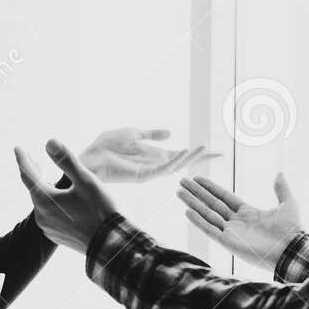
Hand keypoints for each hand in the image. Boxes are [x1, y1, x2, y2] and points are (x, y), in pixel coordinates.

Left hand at [14, 139, 118, 253]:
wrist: (110, 245)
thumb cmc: (101, 211)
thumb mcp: (86, 181)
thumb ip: (66, 160)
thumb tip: (49, 142)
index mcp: (45, 201)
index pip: (28, 175)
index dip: (23, 159)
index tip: (18, 148)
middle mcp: (42, 216)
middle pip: (33, 189)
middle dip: (31, 172)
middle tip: (29, 158)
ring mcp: (48, 228)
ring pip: (41, 202)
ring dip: (41, 188)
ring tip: (44, 177)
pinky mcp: (57, 236)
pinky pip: (48, 215)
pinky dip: (50, 202)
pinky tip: (58, 200)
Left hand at [78, 127, 218, 183]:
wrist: (88, 158)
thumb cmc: (106, 146)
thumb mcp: (133, 133)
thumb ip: (152, 134)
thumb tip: (171, 133)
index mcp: (152, 155)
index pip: (178, 154)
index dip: (195, 152)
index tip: (213, 149)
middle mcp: (154, 165)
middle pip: (183, 162)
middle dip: (201, 158)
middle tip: (220, 153)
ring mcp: (149, 171)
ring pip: (176, 165)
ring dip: (191, 158)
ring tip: (206, 149)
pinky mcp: (141, 176)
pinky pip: (162, 169)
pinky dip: (174, 162)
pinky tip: (184, 153)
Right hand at [178, 172, 301, 271]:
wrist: (291, 249)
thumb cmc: (291, 230)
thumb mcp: (288, 203)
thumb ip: (282, 189)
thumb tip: (279, 173)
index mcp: (247, 213)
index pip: (223, 197)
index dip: (210, 188)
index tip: (197, 178)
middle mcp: (236, 222)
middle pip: (211, 204)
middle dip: (196, 193)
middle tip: (182, 181)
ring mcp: (231, 232)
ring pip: (207, 214)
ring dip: (192, 203)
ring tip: (179, 192)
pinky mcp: (228, 242)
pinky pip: (210, 230)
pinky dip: (198, 221)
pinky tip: (187, 211)